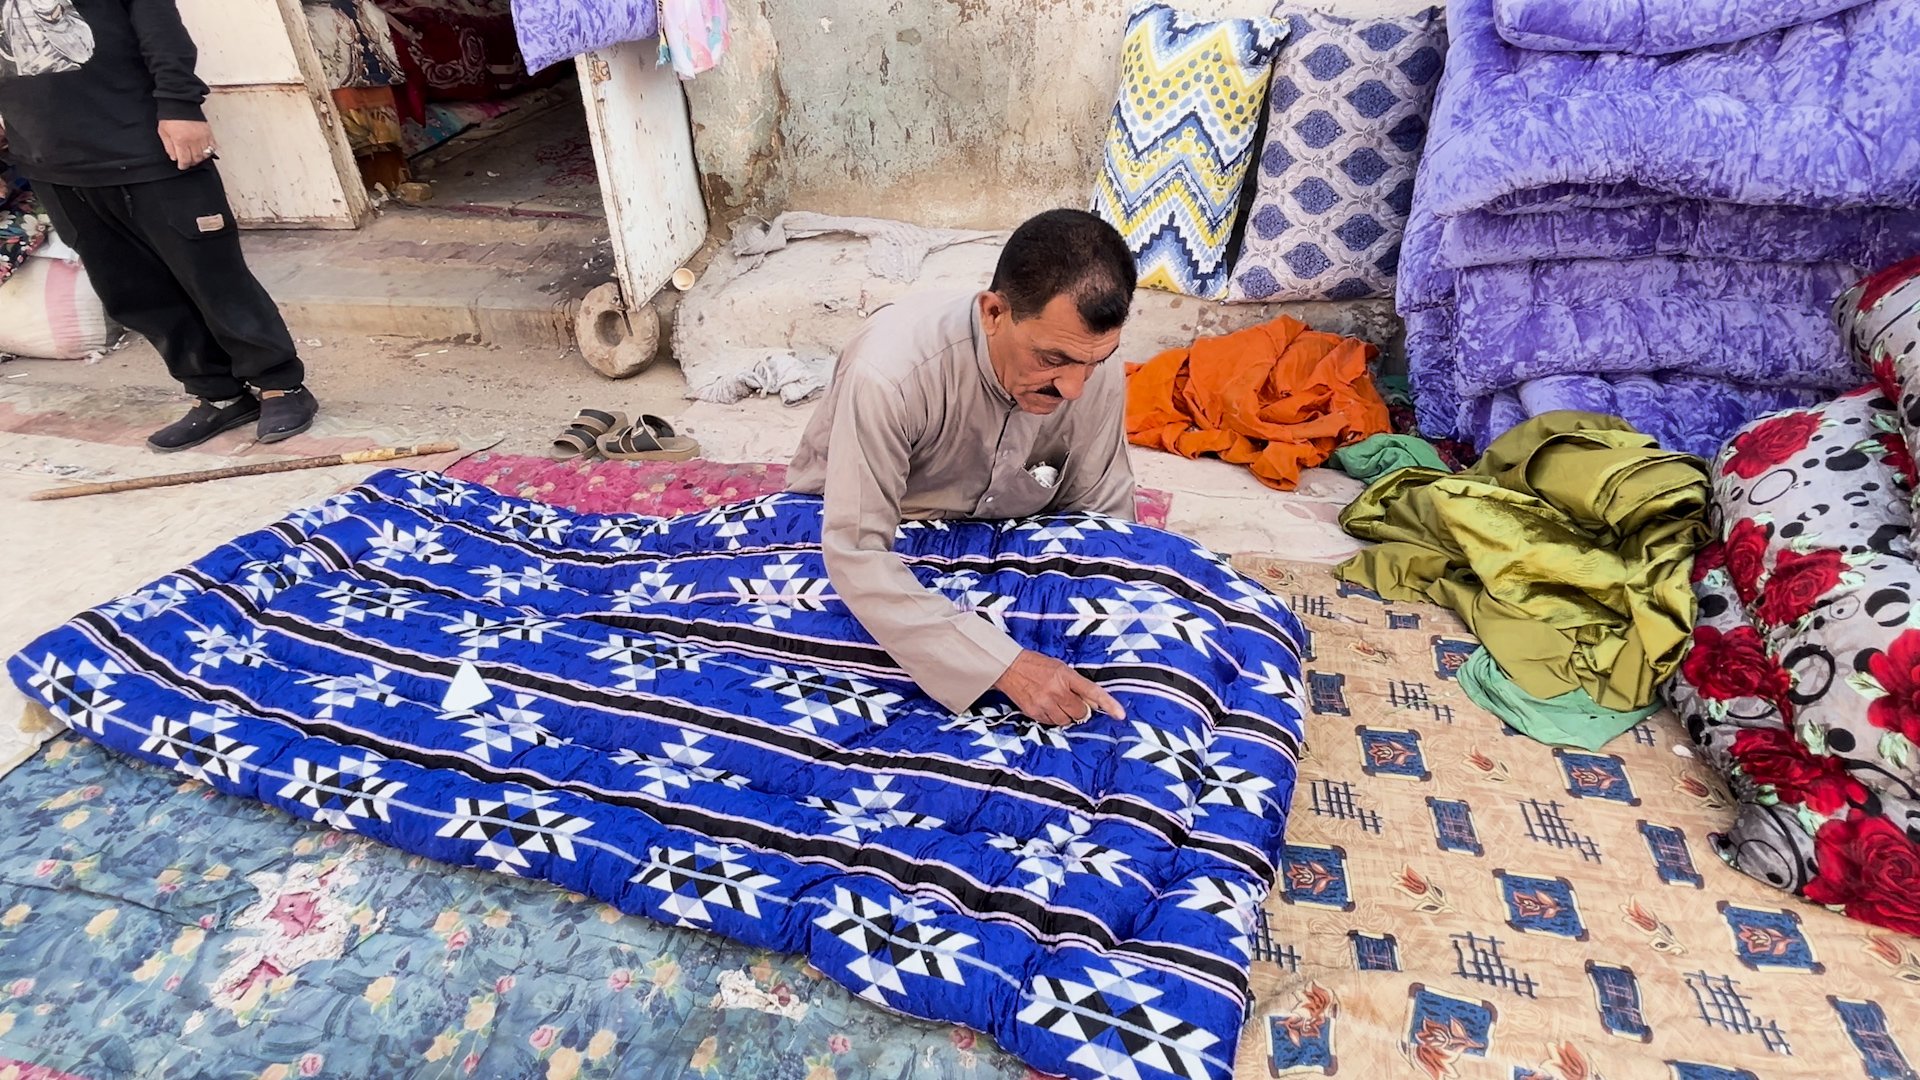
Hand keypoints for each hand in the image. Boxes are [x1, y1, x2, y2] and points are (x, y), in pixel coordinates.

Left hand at [158, 120, 215, 169]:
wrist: (180, 104)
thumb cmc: (170, 117)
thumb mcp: (163, 132)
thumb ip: (168, 146)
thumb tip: (174, 158)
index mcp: (181, 140)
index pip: (185, 159)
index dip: (183, 165)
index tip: (182, 166)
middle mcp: (193, 140)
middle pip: (196, 159)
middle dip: (191, 162)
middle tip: (187, 161)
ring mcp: (202, 137)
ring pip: (205, 154)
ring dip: (200, 158)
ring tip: (195, 156)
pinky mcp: (208, 133)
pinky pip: (212, 147)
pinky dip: (209, 151)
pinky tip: (204, 150)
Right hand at [993, 650, 1125, 726]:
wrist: (1008, 667)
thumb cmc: (1037, 665)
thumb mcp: (1059, 668)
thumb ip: (1076, 684)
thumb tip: (1093, 703)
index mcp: (1065, 675)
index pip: (1092, 691)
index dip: (1108, 704)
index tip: (1120, 714)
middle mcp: (1056, 690)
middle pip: (1081, 712)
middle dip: (1080, 710)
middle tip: (1071, 701)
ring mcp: (1044, 703)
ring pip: (1066, 721)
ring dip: (1066, 715)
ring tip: (1056, 702)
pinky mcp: (1034, 712)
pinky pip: (1051, 723)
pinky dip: (1053, 718)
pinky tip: (1046, 706)